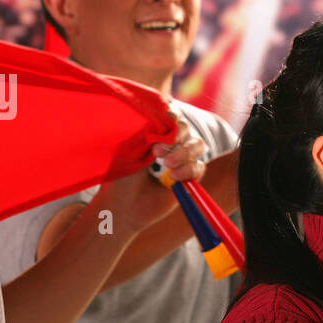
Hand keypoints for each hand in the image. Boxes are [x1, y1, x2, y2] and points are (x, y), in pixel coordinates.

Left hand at [92, 114, 207, 237]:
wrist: (124, 206)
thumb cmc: (122, 177)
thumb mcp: (132, 149)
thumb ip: (150, 131)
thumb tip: (165, 118)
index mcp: (155, 133)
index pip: (171, 115)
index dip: (172, 115)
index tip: (165, 120)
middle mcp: (170, 144)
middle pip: (187, 128)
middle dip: (177, 135)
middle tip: (158, 152)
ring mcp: (181, 161)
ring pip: (198, 145)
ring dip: (184, 152)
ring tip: (168, 165)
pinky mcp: (189, 178)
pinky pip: (199, 167)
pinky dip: (189, 170)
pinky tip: (174, 178)